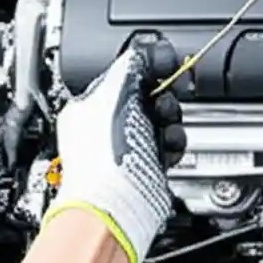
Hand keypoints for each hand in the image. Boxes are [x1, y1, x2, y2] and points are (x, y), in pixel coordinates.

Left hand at [43, 43, 186, 262]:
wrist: (114, 209)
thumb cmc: (103, 161)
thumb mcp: (115, 96)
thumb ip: (131, 68)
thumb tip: (143, 53)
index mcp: (88, 108)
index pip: (124, 76)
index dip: (149, 69)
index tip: (167, 65)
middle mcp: (103, 129)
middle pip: (146, 98)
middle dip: (163, 97)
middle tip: (166, 100)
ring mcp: (124, 150)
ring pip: (160, 123)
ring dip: (171, 123)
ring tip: (166, 131)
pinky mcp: (144, 170)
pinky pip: (166, 147)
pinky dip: (173, 145)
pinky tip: (169, 148)